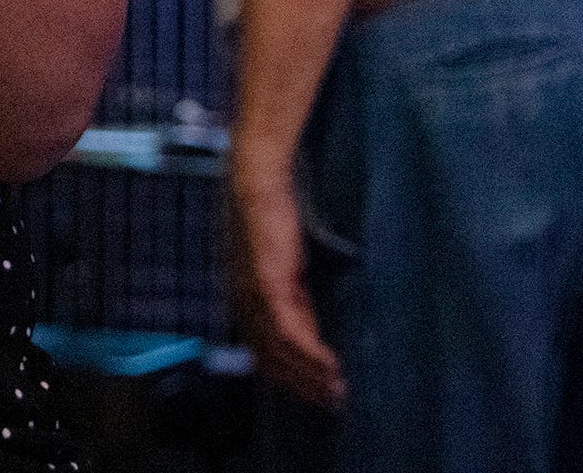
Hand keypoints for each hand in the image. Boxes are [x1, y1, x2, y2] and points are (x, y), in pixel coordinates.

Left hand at [230, 170, 345, 410]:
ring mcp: (253, 296)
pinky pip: (287, 331)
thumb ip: (296, 297)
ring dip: (309, 376)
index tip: (319, 395)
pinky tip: (331, 366)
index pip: (264, 353)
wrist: (258, 179)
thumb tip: (316, 329)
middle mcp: (244, 304)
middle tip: (334, 403)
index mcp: (246, 301)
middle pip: (270, 361)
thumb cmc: (273, 215)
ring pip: (278, 352)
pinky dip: (309, 354)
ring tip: (338, 391)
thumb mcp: (287, 266)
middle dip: (303, 386)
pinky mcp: (268, 284)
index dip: (291, 379)